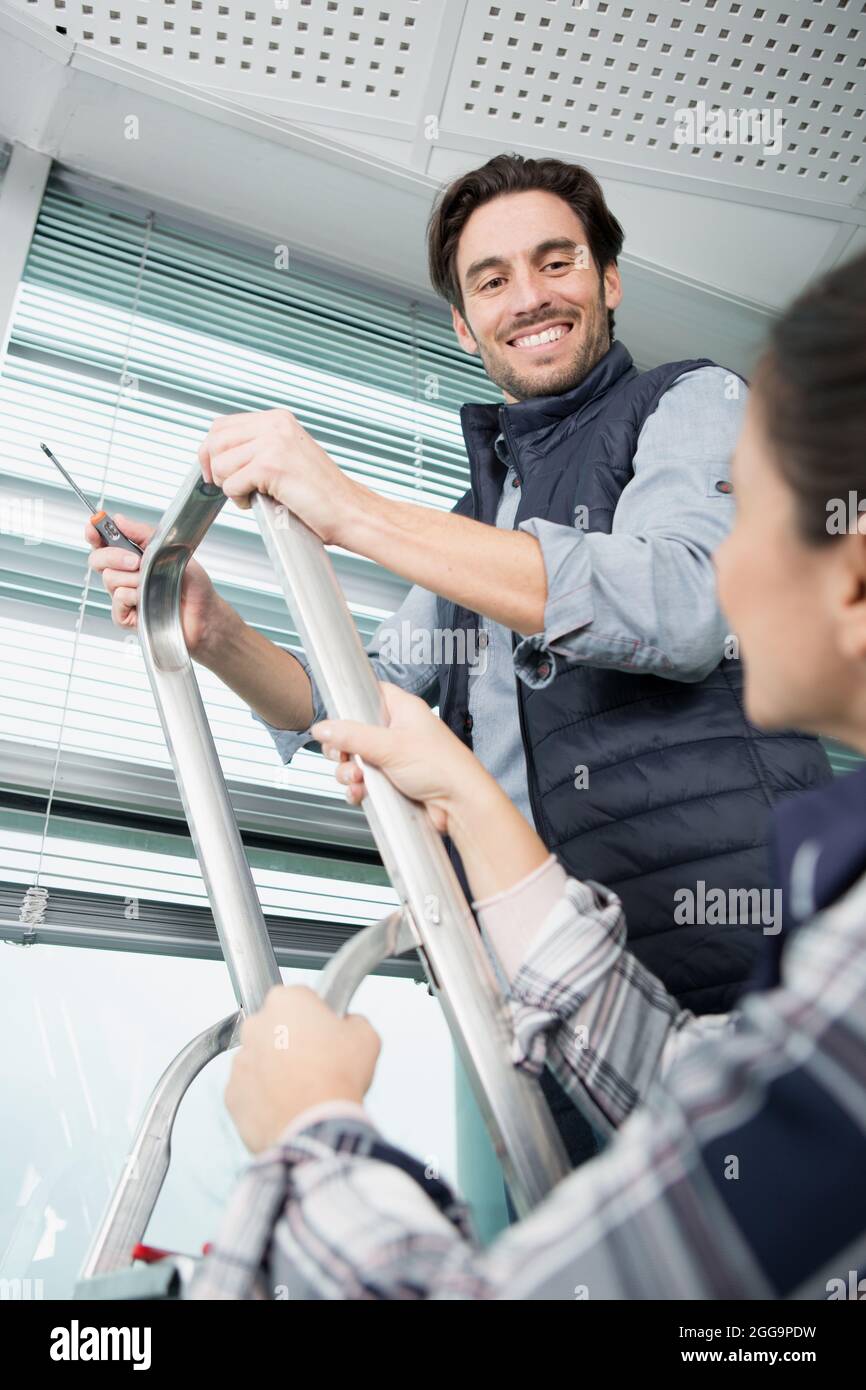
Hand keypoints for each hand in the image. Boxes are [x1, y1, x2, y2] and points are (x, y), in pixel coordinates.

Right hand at [86, 512, 226, 658]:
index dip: (94, 533)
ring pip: (110, 579)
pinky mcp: (125, 616)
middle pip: (97, 560)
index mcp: (132, 556)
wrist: (205, 611)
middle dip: (113, 556)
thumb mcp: (171, 549)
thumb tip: (119, 520)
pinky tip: (148, 600)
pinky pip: (118, 599)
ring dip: (134, 579)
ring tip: (154, 584)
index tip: (92, 525)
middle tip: (136, 560)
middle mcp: (124, 575)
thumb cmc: (192, 584)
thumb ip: (143, 534)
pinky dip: (134, 596)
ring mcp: (123, 596)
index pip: (103, 542)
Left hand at [198, 408, 363, 544]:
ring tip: (251, 495)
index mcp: (278, 419)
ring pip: (221, 464)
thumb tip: (220, 453)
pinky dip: (239, 500)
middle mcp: (275, 425)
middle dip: (216, 469)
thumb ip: (259, 448)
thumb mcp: (288, 456)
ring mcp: (273, 443)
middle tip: (231, 487)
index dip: (211, 451)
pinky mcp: (271, 466)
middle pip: (216, 441)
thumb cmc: (322, 493)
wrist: (348, 510)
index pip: (222, 425)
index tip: (216, 471)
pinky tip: (259, 502)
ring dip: (229, 486)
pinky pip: (232, 484)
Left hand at [225, 985, 380, 1153]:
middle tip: (317, 1063)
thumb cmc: (339, 1078)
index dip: (318, 1017)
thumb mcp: (365, 1035)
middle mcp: (255, 1025)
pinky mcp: (231, 1093)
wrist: (318, 1128)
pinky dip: (264, 1097)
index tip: (327, 1034)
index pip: (301, 998)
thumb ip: (352, 1019)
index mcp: (286, 1000)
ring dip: (276, 1069)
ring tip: (304, 1090)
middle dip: (291, 1040)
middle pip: (276, 1027)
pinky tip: (288, 1107)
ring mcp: (239, 1060)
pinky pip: (249, 1090)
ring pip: (260, 1059)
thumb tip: (347, 1023)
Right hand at [313, 681, 489, 835]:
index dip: (350, 705)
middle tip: (342, 757)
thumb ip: (352, 736)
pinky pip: (365, 783)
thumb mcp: (390, 746)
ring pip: (357, 761)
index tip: (335, 718)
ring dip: (349, 772)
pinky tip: (361, 793)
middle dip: (343, 749)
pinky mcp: (393, 783)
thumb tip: (324, 727)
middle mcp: (398, 732)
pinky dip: (359, 789)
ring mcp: (395, 759)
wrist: (460, 806)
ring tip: (356, 778)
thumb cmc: (443, 767)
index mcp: (403, 710)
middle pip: (355, 733)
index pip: (369, 695)